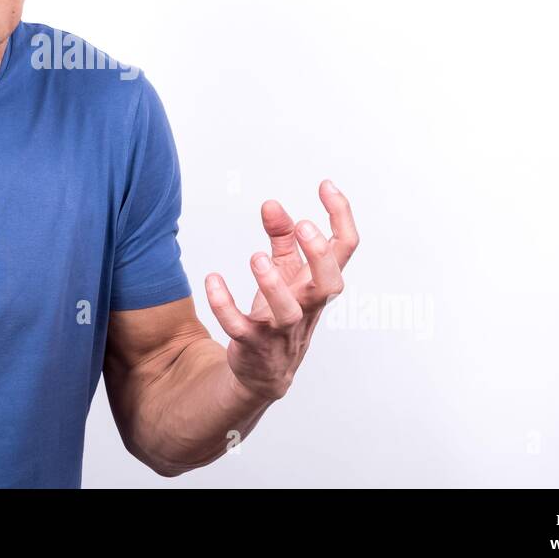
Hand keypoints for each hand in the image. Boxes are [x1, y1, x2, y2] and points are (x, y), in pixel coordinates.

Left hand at [205, 179, 358, 401]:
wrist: (263, 371)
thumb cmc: (278, 313)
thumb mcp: (286, 272)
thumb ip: (281, 236)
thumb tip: (271, 204)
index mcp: (317, 283)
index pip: (345, 249)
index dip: (341, 216)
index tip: (326, 186)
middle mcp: (306, 306)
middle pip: (329, 283)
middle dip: (320, 254)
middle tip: (304, 226)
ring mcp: (281, 329)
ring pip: (288, 311)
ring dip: (273, 284)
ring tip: (257, 257)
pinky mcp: (253, 345)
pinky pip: (240, 327)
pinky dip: (225, 305)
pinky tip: (213, 280)